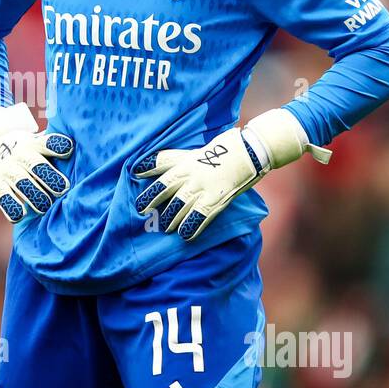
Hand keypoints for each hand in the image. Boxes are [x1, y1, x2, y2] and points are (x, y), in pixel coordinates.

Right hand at [0, 103, 74, 222]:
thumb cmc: (30, 151)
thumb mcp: (40, 144)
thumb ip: (57, 151)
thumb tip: (88, 154)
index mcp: (34, 144)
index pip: (46, 143)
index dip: (57, 146)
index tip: (68, 149)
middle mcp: (20, 155)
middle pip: (35, 164)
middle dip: (50, 177)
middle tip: (63, 189)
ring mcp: (7, 170)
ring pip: (21, 182)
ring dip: (34, 195)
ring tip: (45, 206)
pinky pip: (2, 196)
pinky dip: (11, 206)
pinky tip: (21, 215)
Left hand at [132, 108, 331, 241]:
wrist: (249, 151)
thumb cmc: (219, 151)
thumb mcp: (191, 152)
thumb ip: (168, 160)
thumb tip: (140, 166)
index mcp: (186, 163)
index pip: (162, 175)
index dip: (150, 188)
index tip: (138, 199)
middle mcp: (192, 175)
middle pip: (169, 192)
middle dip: (156, 205)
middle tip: (147, 217)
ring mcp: (205, 187)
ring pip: (182, 206)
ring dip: (173, 219)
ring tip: (166, 228)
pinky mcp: (218, 198)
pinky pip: (201, 216)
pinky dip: (192, 226)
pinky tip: (185, 236)